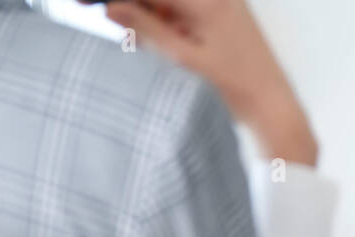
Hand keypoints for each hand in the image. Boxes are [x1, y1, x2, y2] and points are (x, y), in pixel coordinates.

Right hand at [104, 0, 317, 162]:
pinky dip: (159, 20)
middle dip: (124, 3)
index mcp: (203, 0)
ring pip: (164, 4)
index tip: (80, 2)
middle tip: (87, 8)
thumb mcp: (183, 60)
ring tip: (111, 22)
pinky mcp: (221, 17)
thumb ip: (145, 29)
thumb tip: (110, 6)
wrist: (275, 107)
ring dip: (139, 12)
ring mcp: (219, 4)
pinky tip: (144, 34)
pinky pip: (179, 10)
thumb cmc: (236, 89)